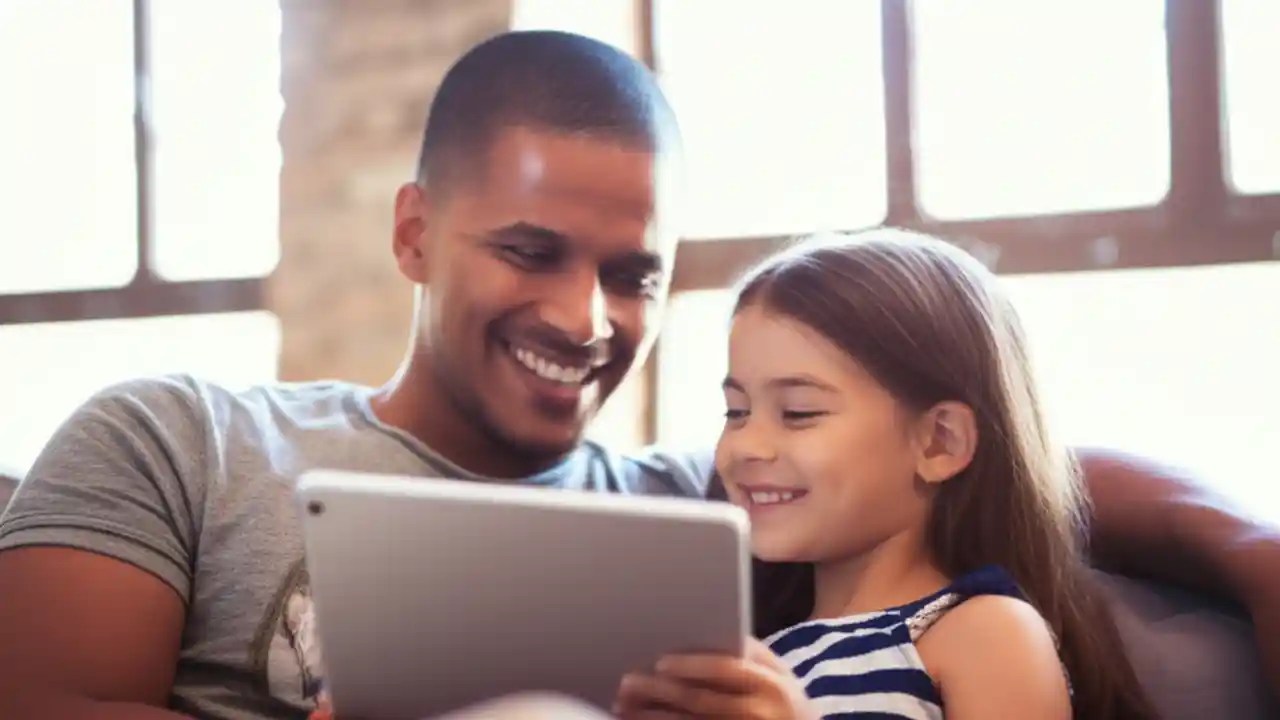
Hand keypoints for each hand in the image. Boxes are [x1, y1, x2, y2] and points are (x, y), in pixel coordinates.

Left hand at [614, 637, 815, 718]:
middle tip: (627, 683)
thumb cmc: (780, 696)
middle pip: (701, 700)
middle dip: (660, 691)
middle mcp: (760, 711)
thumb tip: (694, 628)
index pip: (726, 669)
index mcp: (770, 681)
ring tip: (624, 706)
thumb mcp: (775, 671)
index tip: (659, 662)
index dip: (691, 665)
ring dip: (654, 716)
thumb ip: (744, 651)